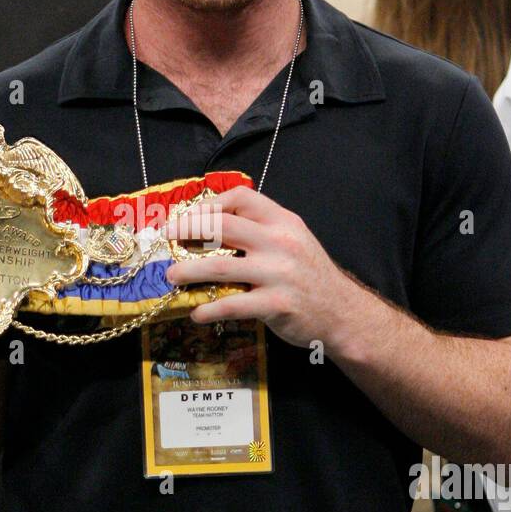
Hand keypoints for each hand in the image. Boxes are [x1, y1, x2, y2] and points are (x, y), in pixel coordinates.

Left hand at [164, 185, 347, 350]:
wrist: (343, 312)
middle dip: (187, 230)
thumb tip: (213, 227)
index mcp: (283, 222)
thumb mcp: (294, 241)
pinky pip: (231, 304)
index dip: (211, 204)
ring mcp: (278, 273)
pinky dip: (208, 309)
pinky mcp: (275, 304)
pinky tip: (197, 312)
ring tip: (172, 277)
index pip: (241, 198)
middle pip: (222, 227)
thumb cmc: (311, 277)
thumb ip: (262, 230)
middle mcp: (280, 242)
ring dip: (188, 271)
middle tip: (167, 238)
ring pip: (219, 266)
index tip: (190, 215)